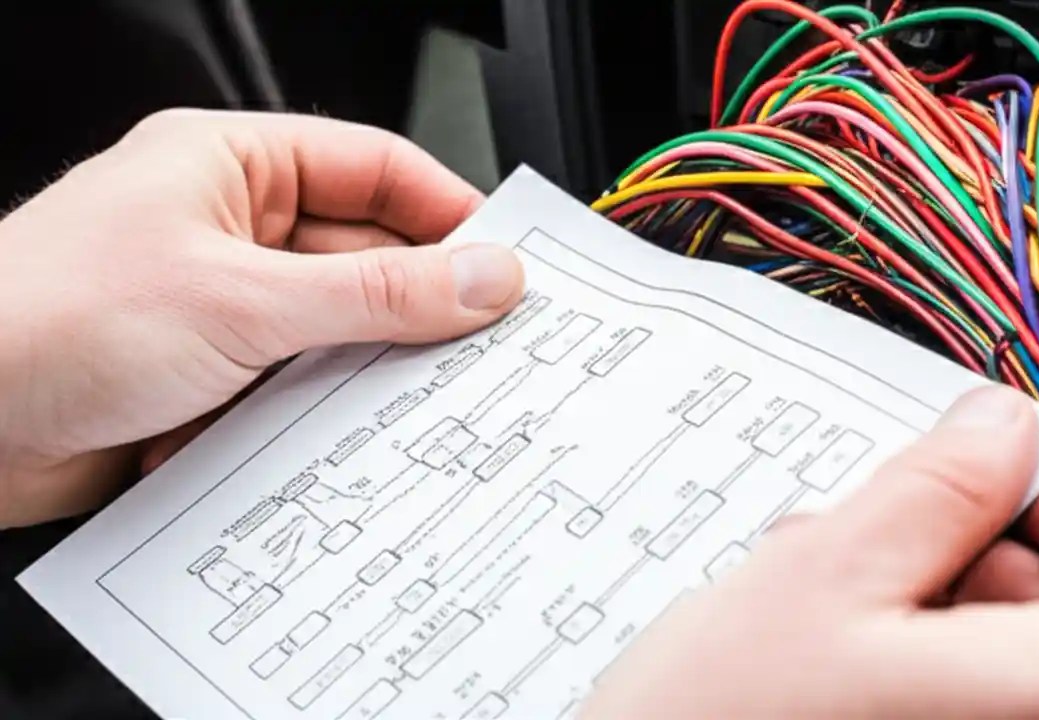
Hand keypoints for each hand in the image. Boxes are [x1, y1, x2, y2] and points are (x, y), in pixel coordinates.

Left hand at [0, 109, 523, 527]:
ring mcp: (222, 305)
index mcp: (229, 165)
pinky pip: (301, 385)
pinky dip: (324, 411)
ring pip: (337, 329)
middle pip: (363, 255)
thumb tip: (479, 276)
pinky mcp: (213, 376)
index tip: (503, 263)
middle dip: (417, 303)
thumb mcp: (242, 298)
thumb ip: (376, 292)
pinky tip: (338, 432)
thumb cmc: (44, 319)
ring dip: (369, 366)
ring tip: (410, 396)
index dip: (447, 211)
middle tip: (481, 343)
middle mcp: (228, 230)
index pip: (375, 169)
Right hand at [582, 387, 1038, 718]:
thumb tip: (1002, 431)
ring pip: (1026, 655)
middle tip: (885, 532)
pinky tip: (828, 649)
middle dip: (995, 548)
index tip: (1008, 476)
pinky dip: (918, 653)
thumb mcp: (821, 579)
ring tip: (828, 598)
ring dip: (938, 596)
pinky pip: (978, 700)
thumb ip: (936, 490)